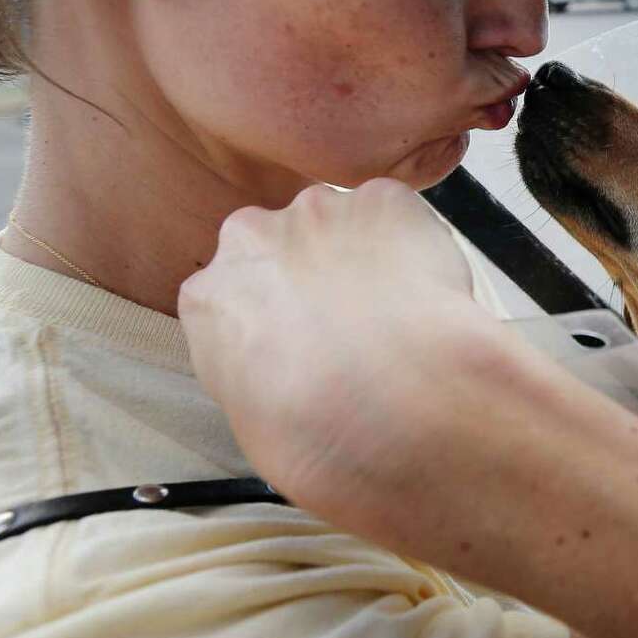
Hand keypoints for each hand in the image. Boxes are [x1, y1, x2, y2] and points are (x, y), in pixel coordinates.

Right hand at [179, 179, 511, 534]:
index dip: (273, 319)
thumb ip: (257, 373)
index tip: (301, 343)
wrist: (396, 407)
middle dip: (312, 274)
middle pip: (282, 245)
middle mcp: (253, 238)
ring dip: (364, 256)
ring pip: (343, 225)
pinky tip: (427, 293)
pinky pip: (399, 216)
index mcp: (210, 298)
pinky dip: (415, 244)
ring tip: (398, 314)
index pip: (232, 294)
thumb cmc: (321, 436)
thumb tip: (285, 376)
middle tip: (354, 326)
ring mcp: (320, 211)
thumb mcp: (254, 424)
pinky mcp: (384, 201)